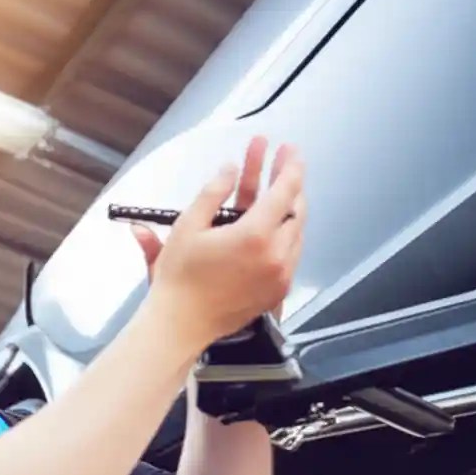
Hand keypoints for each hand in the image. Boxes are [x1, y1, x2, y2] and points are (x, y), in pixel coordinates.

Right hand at [131, 137, 306, 348]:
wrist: (181, 323)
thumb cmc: (179, 279)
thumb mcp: (187, 225)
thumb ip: (213, 192)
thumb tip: (229, 170)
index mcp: (255, 235)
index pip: (285, 191)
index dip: (289, 166)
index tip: (290, 151)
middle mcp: (276, 255)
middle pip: (296, 210)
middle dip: (290, 183)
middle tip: (281, 163)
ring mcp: (281, 275)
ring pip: (296, 232)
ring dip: (289, 209)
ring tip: (275, 191)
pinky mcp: (277, 291)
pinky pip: (290, 255)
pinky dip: (284, 235)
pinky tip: (269, 226)